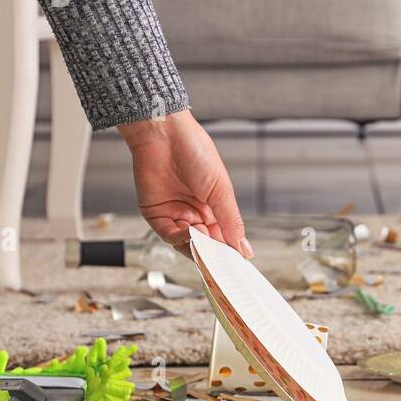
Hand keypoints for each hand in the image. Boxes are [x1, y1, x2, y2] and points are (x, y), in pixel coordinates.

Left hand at [117, 110, 251, 257]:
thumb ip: (232, 221)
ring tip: (206, 247)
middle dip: (212, 253)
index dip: (229, 250)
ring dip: (195, 248)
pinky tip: (188, 235)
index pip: (223, 236)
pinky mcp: (156, 214)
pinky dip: (179, 239)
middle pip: (204, 244)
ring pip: (186, 244)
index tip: (237, 264)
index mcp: (214, 205)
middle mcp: (194, 212)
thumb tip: (245, 248)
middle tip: (221, 263)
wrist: (165, 135)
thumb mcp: (221, 190)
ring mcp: (175, 213)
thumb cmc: (195, 151)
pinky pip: (168, 235)